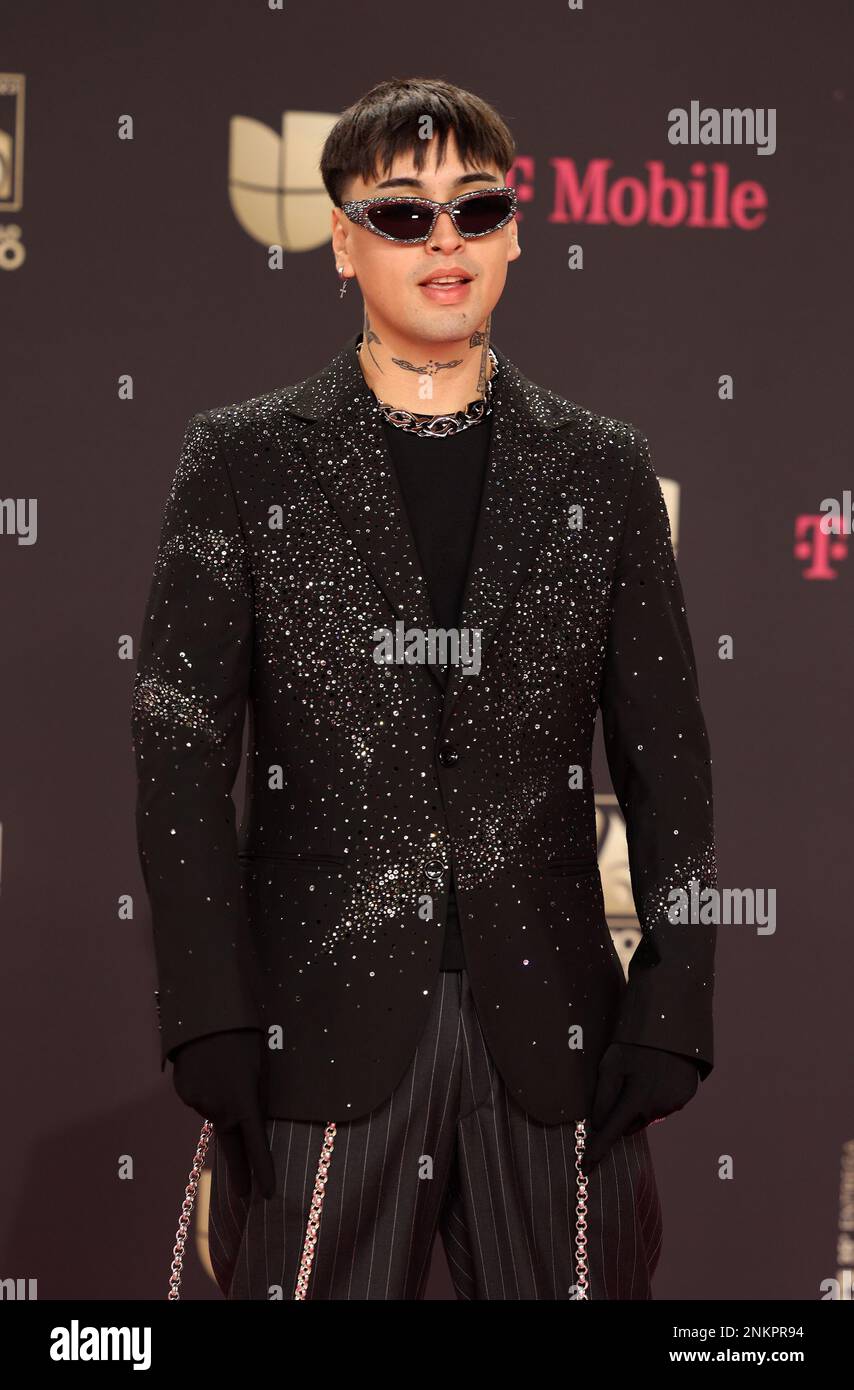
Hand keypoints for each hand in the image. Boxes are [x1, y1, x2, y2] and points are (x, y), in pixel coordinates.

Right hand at [170, 1027, 275, 1199]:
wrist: (205, 1015)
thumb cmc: (243, 1038)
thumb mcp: (262, 1068)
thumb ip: (258, 1100)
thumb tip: (251, 1124)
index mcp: (244, 1101)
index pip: (256, 1145)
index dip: (262, 1171)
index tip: (266, 1195)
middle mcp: (220, 1108)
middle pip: (231, 1147)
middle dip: (239, 1172)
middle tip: (243, 1197)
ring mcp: (198, 1102)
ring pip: (216, 1113)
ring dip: (222, 1101)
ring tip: (224, 1069)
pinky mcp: (184, 1093)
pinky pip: (201, 1099)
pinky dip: (207, 1090)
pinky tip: (209, 1069)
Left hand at [582, 1041, 700, 1171]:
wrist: (671, 1026)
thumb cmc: (635, 1044)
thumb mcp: (611, 1064)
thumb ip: (602, 1096)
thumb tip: (597, 1124)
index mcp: (636, 1098)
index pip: (611, 1132)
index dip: (597, 1151)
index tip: (584, 1169)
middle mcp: (657, 1106)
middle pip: (630, 1124)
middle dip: (623, 1113)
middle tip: (624, 1084)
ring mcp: (673, 1103)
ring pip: (647, 1115)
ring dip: (641, 1103)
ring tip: (643, 1074)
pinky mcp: (685, 1097)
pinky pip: (664, 1105)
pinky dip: (658, 1096)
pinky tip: (658, 1075)